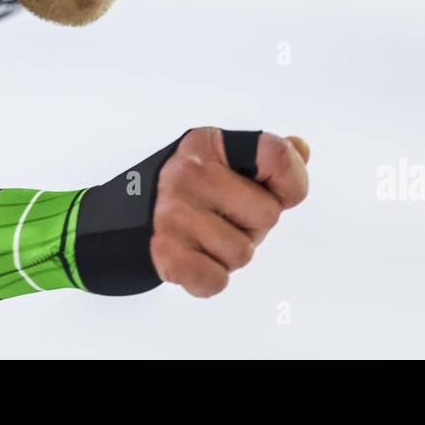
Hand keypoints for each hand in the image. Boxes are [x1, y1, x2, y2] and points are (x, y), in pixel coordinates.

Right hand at [150, 128, 309, 297]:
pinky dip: (209, 279)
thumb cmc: (188, 195)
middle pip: (268, 215)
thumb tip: (301, 148)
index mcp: (208, 143)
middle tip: (222, 220)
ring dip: (229, 255)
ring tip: (202, 238)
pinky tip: (191, 259)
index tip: (276, 193)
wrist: (123, 225)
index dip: (291, 183)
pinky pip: (217, 281)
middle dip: (252, 228)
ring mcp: (173, 213)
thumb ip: (267, 158)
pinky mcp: (165, 252)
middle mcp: (188, 172)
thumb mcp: (221, 164)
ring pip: (243, 254)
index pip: (276, 155)